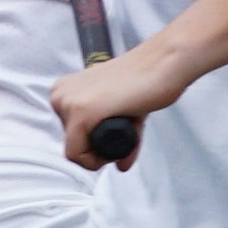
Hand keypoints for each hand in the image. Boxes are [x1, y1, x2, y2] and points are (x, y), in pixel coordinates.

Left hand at [51, 38, 193, 169]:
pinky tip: (119, 140)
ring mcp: (68, 103)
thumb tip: (120, 165)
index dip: (97, 144)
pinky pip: (78, 155)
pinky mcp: (80, 112)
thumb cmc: (147, 80)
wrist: (166, 62)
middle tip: (128, 128)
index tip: (119, 133)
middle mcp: (61, 94)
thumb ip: (116, 135)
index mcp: (65, 89)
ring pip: (76, 152)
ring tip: (128, 126)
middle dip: (102, 147)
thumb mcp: (121, 110)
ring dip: (104, 152)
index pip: (70, 135)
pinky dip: (98, 159)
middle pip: (73, 144)